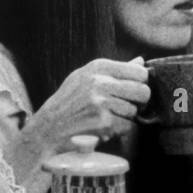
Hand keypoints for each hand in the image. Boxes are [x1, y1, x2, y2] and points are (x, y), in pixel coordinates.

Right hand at [25, 57, 150, 151]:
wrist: (48, 126)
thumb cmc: (69, 101)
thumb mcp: (86, 77)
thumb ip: (115, 71)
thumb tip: (141, 62)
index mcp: (99, 67)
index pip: (140, 73)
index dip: (140, 85)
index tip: (131, 92)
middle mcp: (100, 81)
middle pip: (143, 92)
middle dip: (139, 103)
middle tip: (125, 107)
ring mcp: (101, 101)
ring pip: (134, 111)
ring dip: (125, 118)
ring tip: (107, 117)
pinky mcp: (102, 121)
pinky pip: (126, 126)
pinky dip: (118, 130)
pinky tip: (102, 127)